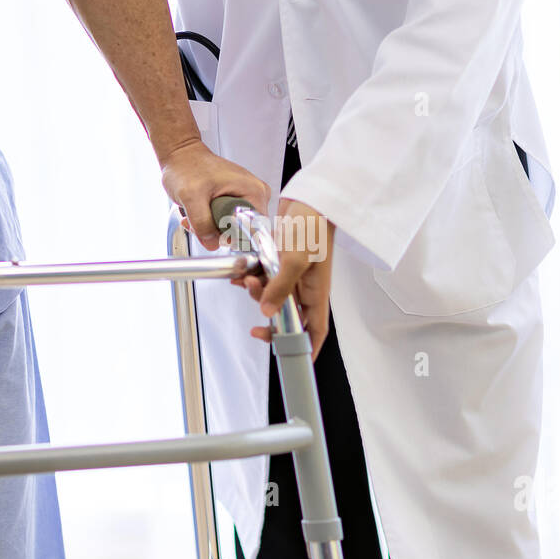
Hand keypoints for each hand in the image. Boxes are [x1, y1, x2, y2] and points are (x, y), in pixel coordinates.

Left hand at [160, 138, 269, 249]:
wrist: (181, 155)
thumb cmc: (188, 165)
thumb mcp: (192, 196)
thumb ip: (202, 222)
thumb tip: (212, 243)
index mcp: (254, 192)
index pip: (255, 231)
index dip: (232, 237)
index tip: (213, 232)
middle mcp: (255, 196)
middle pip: (242, 232)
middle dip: (217, 233)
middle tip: (198, 221)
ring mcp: (245, 199)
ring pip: (231, 230)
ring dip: (210, 228)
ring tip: (195, 214)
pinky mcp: (235, 202)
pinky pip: (226, 223)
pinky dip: (209, 223)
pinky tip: (198, 213)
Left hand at [235, 198, 334, 359]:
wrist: (308, 197)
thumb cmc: (314, 225)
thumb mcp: (296, 260)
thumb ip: (281, 287)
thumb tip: (267, 311)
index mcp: (316, 293)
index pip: (315, 331)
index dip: (305, 349)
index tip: (292, 361)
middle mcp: (305, 287)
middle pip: (285, 316)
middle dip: (267, 314)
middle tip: (254, 307)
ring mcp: (291, 275)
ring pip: (269, 295)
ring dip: (254, 291)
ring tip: (248, 277)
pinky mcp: (279, 262)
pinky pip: (262, 277)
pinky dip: (250, 275)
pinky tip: (243, 270)